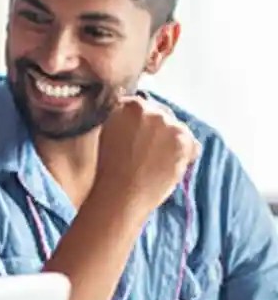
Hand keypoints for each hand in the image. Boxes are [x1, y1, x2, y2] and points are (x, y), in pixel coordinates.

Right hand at [94, 97, 199, 213]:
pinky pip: (192, 145)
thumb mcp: (107, 133)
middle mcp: (151, 110)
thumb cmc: (110, 169)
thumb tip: (134, 117)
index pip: (141, 105)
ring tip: (156, 161)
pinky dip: (185, 155)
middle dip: (157, 129)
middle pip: (162, 115)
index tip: (137, 133)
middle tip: (148, 149)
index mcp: (128, 105)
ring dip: (171, 142)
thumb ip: (121, 118)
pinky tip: (168, 166)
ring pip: (178, 129)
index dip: (140, 122)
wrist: (121, 193)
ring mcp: (170, 125)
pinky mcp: (185, 142)